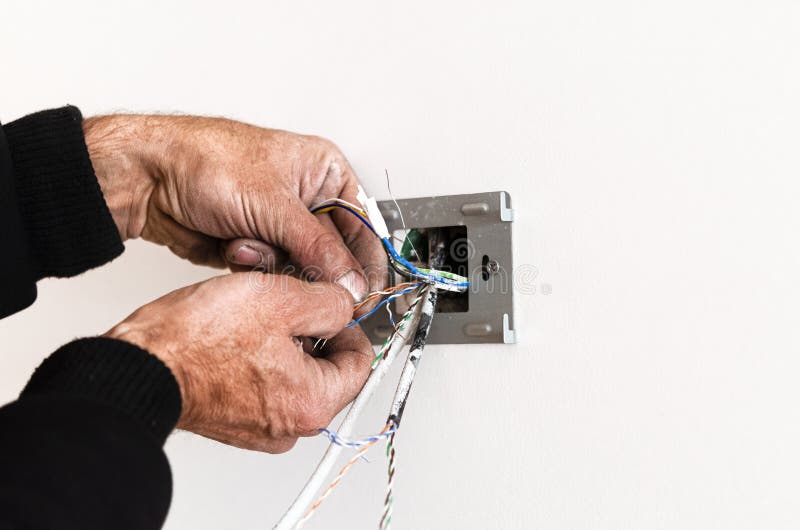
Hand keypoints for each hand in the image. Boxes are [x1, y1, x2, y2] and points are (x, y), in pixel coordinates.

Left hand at [84, 114, 386, 299]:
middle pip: (334, 254)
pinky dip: (254, 267)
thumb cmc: (205, 161)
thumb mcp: (274, 205)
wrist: (147, 180)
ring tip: (248, 244)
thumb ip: (319, 249)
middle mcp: (307, 199)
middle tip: (298, 272)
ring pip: (302, 269)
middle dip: (310, 265)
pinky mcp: (257, 247)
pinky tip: (234, 246)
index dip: (364, 264)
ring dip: (275, 265)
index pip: (363, 227)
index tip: (362, 296)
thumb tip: (351, 282)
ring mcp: (281, 225)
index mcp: (324, 173)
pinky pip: (274, 275)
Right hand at [104, 273, 372, 452]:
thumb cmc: (197, 341)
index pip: (361, 360)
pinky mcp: (236, 421)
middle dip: (311, 331)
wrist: (137, 367)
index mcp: (313, 403)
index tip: (330, 304)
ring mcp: (261, 428)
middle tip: (285, 304)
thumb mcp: (280, 299)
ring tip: (254, 316)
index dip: (348, 323)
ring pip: (293, 373)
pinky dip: (257, 358)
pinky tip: (235, 335)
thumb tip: (346, 305)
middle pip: (327, 369)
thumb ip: (329, 303)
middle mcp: (291, 426)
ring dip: (282, 341)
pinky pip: (264, 384)